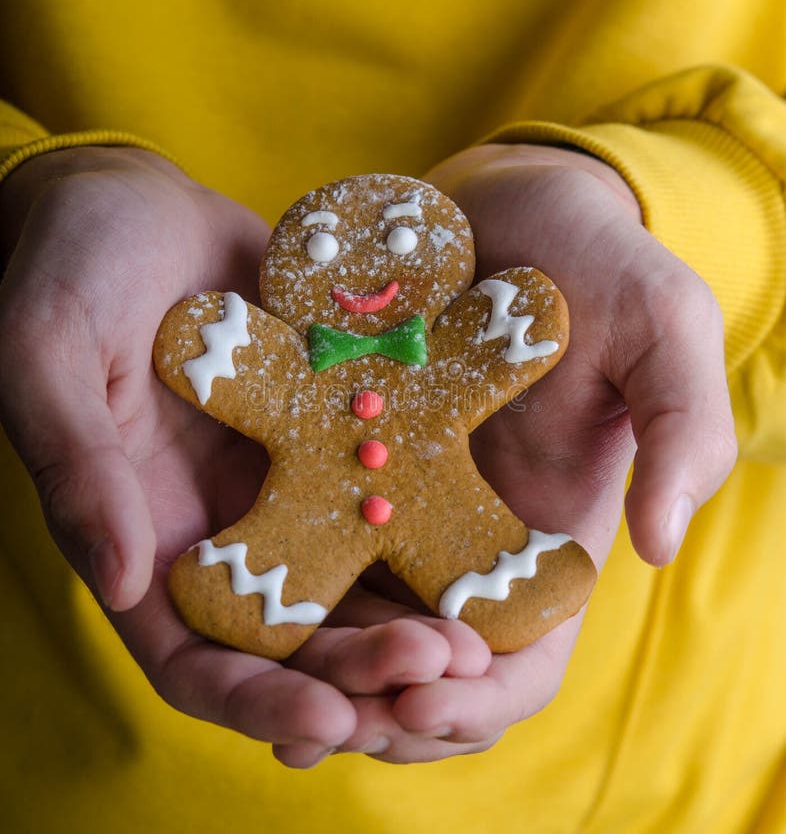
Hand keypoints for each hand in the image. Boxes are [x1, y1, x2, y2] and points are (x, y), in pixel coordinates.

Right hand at [0, 149, 495, 767]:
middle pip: (296, 634)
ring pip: (355, 571)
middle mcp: (219, 522)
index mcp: (143, 533)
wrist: (134, 203)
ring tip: (482, 628)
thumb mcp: (47, 353)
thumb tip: (117, 579)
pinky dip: (431, 516)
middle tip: (444, 670)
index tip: (334, 724)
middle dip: (364, 667)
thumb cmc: (67, 268)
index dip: (259, 701)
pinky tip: (490, 533)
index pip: (195, 657)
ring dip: (414, 609)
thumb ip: (75, 463)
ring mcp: (281, 477)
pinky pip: (385, 483)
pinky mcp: (329, 424)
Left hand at [284, 142, 735, 765]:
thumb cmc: (595, 263)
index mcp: (548, 535)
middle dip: (375, 702)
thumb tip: (659, 547)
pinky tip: (222, 600)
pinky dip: (268, 581)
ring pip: (349, 619)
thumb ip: (684, 430)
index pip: (525, 660)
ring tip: (260, 686)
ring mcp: (397, 500)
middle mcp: (467, 534)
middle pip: (422, 663)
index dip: (480, 699)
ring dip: (310, 667)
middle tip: (316, 717)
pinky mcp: (335, 456)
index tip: (420, 695)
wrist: (506, 207)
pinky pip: (295, 536)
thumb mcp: (664, 327)